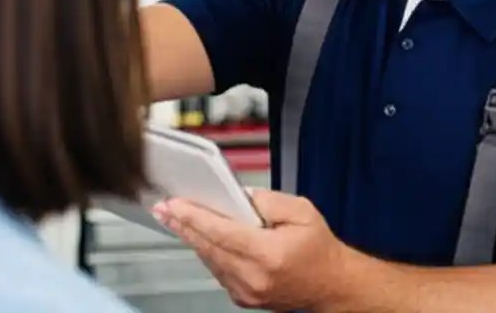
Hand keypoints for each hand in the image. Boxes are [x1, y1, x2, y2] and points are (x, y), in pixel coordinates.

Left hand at [153, 189, 349, 310]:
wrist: (331, 283)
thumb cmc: (319, 248)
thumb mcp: (302, 211)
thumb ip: (268, 200)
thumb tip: (239, 196)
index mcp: (269, 253)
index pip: (222, 232)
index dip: (195, 217)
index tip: (175, 205)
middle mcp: (254, 276)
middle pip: (209, 247)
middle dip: (184, 225)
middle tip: (164, 209)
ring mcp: (247, 291)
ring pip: (210, 260)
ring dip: (193, 239)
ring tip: (178, 220)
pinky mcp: (243, 298)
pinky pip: (218, 272)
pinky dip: (209, 254)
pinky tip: (202, 239)